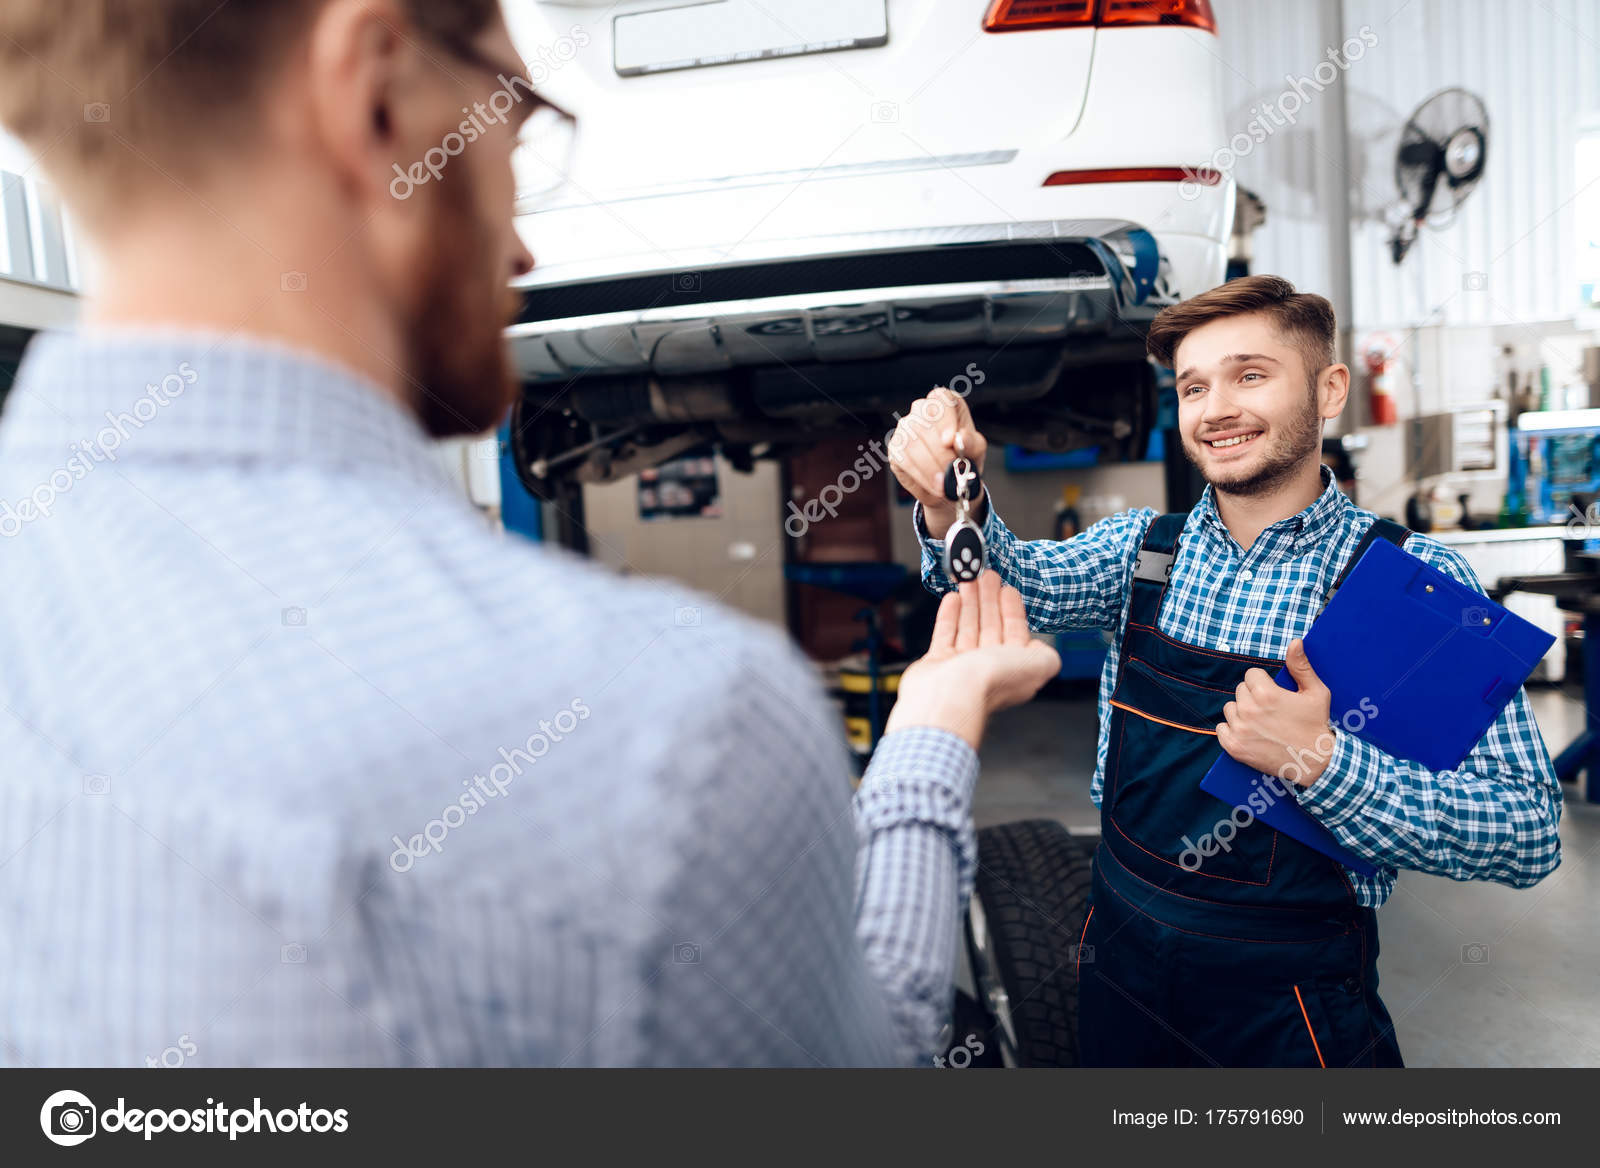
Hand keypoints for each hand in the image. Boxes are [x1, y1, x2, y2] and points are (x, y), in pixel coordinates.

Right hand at [885, 571, 1059, 750]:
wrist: (948, 697)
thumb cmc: (990, 682)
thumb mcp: (1036, 666)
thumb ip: (1046, 657)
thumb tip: (1046, 652)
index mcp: (1013, 668)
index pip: (1015, 633)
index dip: (1013, 610)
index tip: (1008, 588)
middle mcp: (988, 668)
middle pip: (991, 626)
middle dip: (990, 600)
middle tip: (987, 575)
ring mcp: (961, 666)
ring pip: (969, 627)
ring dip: (971, 602)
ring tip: (968, 579)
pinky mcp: (938, 664)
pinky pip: (945, 634)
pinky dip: (950, 615)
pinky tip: (953, 598)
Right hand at [887, 387, 987, 532]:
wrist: (951, 480)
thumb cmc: (965, 457)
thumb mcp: (976, 450)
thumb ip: (972, 442)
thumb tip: (961, 438)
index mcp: (945, 403)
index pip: (941, 399)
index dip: (945, 419)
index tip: (950, 441)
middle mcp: (922, 410)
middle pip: (924, 424)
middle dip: (939, 453)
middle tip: (951, 474)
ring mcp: (905, 427)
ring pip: (911, 443)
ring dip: (929, 467)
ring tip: (944, 485)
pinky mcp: (895, 448)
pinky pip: (903, 460)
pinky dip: (920, 475)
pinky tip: (933, 486)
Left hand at [1216, 639, 1337, 787]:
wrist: (1316, 763)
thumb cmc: (1317, 726)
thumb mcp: (1316, 692)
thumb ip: (1301, 666)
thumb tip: (1294, 642)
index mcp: (1266, 693)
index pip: (1251, 675)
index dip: (1263, 682)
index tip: (1274, 694)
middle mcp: (1249, 710)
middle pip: (1240, 690)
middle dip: (1253, 696)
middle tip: (1270, 710)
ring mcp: (1239, 729)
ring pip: (1230, 708)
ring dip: (1241, 712)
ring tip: (1261, 723)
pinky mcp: (1234, 747)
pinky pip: (1221, 729)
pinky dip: (1231, 731)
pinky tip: (1249, 734)